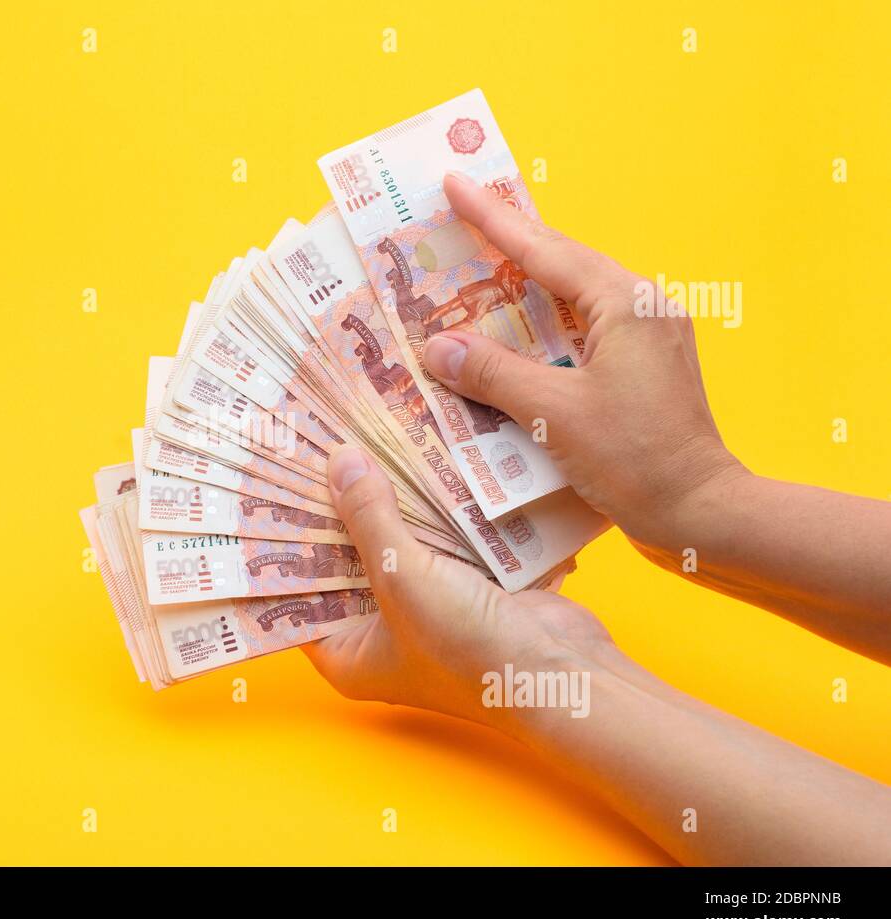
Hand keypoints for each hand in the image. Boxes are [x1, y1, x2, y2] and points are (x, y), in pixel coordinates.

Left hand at [302, 446, 612, 726]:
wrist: (567, 673)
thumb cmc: (472, 650)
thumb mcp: (403, 579)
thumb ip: (369, 518)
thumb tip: (338, 461)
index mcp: (346, 652)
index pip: (294, 592)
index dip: (279, 545)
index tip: (265, 491)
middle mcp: (377, 631)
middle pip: (341, 558)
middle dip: (332, 508)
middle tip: (308, 448)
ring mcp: (421, 606)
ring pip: (389, 540)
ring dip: (381, 497)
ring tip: (353, 437)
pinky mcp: (460, 583)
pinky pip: (431, 535)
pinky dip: (425, 502)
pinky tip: (412, 453)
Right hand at [419, 171, 747, 560]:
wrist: (700, 510)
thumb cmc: (636, 459)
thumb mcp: (554, 414)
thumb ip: (494, 374)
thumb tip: (439, 348)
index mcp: (624, 303)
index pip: (543, 250)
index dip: (492, 218)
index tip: (455, 185)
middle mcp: (641, 307)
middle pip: (561, 261)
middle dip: (508, 240)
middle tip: (459, 215)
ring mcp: (649, 335)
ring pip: (572, 295)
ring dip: (524, 284)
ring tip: (477, 268)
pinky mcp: (644, 366)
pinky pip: (583, 327)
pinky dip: (543, 324)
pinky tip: (515, 334)